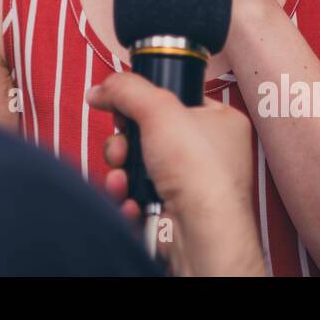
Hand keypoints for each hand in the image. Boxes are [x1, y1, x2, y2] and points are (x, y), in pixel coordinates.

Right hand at [88, 72, 264, 275]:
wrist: (200, 230)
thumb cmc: (200, 170)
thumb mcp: (158, 108)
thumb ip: (125, 89)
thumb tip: (99, 90)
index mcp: (221, 121)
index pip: (177, 99)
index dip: (146, 102)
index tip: (125, 106)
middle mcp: (210, 152)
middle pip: (150, 133)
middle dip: (124, 142)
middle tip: (122, 146)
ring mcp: (191, 183)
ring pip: (140, 164)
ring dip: (121, 169)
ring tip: (122, 176)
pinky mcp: (173, 208)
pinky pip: (139, 193)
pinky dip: (127, 195)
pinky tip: (129, 198)